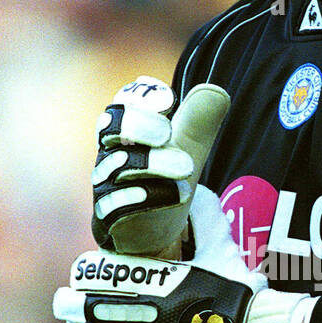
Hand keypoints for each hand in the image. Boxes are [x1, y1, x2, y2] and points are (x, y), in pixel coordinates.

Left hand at [55, 186, 315, 322]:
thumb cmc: (236, 288)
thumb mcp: (222, 246)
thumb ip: (206, 215)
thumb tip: (196, 189)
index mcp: (161, 284)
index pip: (107, 280)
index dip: (84, 279)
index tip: (75, 276)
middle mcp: (152, 316)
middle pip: (94, 315)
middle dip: (70, 309)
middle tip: (62, 303)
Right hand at [91, 77, 229, 256]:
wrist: (153, 230)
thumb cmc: (166, 179)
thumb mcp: (189, 148)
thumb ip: (200, 120)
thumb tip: (216, 92)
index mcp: (126, 131)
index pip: (122, 105)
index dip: (139, 100)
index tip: (168, 103)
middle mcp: (110, 153)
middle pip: (110, 128)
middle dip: (139, 125)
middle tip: (168, 133)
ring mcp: (106, 185)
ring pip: (118, 167)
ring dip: (153, 164)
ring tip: (186, 169)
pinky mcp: (108, 216)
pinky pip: (114, 205)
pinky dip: (139, 198)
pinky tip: (169, 194)